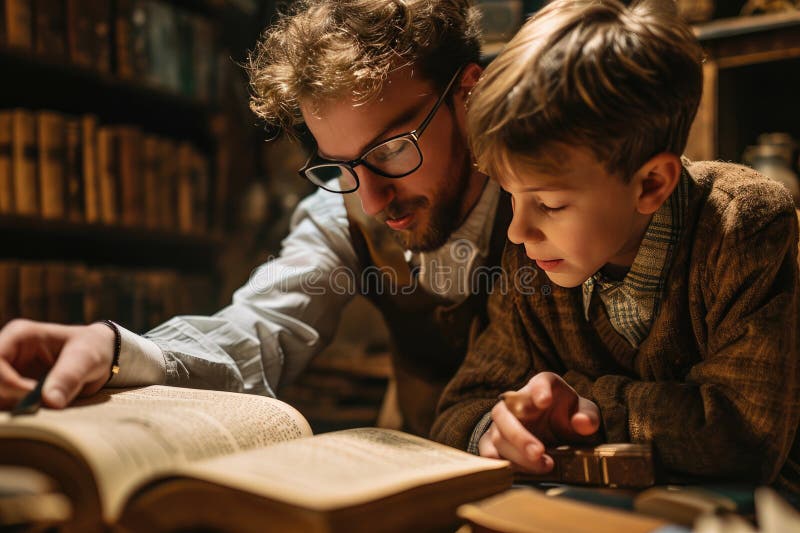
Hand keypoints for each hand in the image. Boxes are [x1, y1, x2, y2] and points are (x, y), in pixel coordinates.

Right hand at [0, 319, 115, 408]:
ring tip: (38, 406)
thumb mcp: (87, 358)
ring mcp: (6, 371)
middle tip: (34, 405)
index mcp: (20, 335)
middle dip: (6, 396)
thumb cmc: (92, 349)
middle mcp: (6, 352)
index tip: (32, 394)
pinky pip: (3, 403)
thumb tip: (51, 402)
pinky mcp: (10, 389)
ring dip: (10, 406)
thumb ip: (69, 377)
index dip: (6, 382)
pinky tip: (34, 409)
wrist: (100, 356)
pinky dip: (14, 410)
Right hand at [478, 371, 599, 473]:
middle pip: (506, 413)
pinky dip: (499, 463)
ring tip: (543, 466)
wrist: (553, 429)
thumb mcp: (585, 414)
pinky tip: (517, 473)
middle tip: (539, 453)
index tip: (545, 401)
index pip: (539, 383)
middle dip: (520, 435)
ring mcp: (502, 421)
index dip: (539, 391)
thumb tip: (582, 423)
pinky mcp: (494, 440)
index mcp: (543, 387)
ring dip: (517, 455)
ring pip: (498, 436)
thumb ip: (588, 417)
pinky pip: (487, 451)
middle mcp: (516, 401)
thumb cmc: (568, 416)